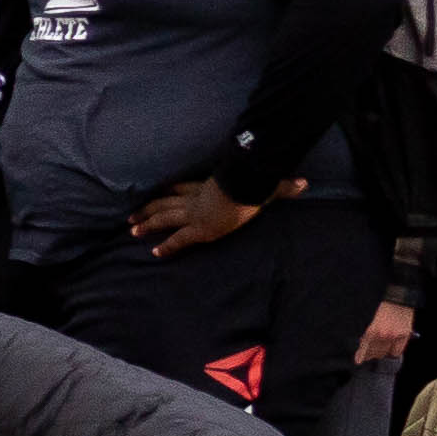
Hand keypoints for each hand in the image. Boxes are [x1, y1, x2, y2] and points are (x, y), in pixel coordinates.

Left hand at [131, 172, 276, 256]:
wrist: (243, 187)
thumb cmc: (252, 182)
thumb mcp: (266, 183)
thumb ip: (284, 186)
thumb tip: (304, 184)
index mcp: (208, 187)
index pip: (183, 188)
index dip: (170, 192)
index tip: (159, 194)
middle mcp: (195, 199)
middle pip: (165, 203)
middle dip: (148, 210)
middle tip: (132, 218)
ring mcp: (194, 214)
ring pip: (163, 218)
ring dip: (147, 225)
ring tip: (132, 231)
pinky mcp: (198, 229)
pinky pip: (178, 239)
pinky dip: (166, 247)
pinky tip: (155, 253)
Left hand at [357, 299, 414, 366]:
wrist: (398, 302)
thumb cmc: (385, 310)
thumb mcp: (374, 322)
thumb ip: (371, 334)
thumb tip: (366, 345)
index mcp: (372, 331)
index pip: (365, 348)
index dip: (362, 355)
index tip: (358, 361)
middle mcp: (382, 335)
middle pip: (375, 352)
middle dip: (372, 354)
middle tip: (371, 356)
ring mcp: (394, 337)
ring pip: (386, 353)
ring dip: (383, 353)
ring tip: (380, 353)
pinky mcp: (403, 337)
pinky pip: (396, 351)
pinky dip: (393, 352)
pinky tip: (391, 351)